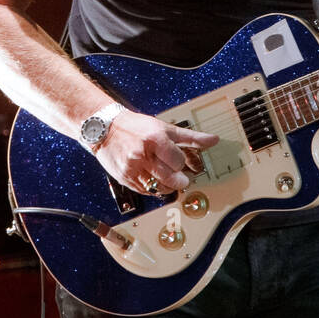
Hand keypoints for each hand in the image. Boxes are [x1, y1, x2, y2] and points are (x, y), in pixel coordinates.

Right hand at [94, 109, 218, 195]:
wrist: (105, 128)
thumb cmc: (136, 126)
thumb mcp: (164, 127)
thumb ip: (190, 137)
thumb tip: (213, 140)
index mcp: (156, 139)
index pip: (179, 162)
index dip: (182, 163)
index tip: (180, 162)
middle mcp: (144, 155)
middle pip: (172, 178)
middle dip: (180, 180)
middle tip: (180, 178)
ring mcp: (134, 168)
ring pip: (159, 188)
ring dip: (168, 187)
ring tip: (167, 178)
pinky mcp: (125, 178)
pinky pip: (146, 191)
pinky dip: (153, 189)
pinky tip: (153, 180)